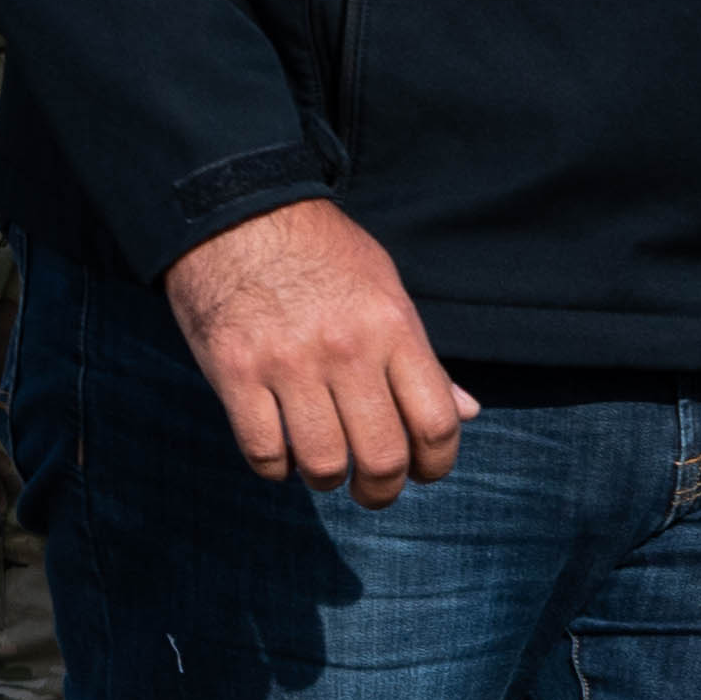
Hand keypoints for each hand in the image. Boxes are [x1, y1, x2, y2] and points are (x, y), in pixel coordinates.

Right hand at [164, 199, 480, 506]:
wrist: (234, 208)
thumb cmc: (317, 250)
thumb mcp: (383, 287)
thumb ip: (420, 355)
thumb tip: (466, 412)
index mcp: (390, 325)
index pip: (435, 423)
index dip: (436, 464)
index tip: (422, 471)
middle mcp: (344, 348)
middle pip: (382, 457)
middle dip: (381, 490)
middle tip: (371, 489)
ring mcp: (286, 362)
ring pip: (323, 464)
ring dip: (327, 480)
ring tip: (322, 467)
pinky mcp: (234, 371)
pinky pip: (264, 453)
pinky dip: (276, 468)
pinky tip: (280, 449)